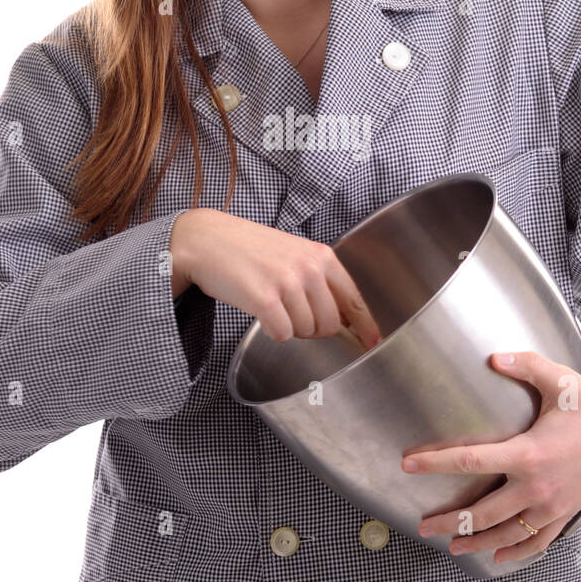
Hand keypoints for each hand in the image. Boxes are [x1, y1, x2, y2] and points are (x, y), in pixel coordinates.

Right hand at [169, 208, 382, 348]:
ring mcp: (287, 283)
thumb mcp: (294, 254)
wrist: (208, 240)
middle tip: (291, 313)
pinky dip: (272, 331)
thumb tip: (343, 318)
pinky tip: (261, 313)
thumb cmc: (250, 249)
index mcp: (322, 256)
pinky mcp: (265, 299)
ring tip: (272, 305)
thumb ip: (320, 280)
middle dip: (313, 329)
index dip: (366, 325)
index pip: (354, 299)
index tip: (372, 341)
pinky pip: (282, 334)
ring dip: (289, 327)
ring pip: (305, 331)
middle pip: (330, 324)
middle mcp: (309, 268)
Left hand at [401, 349, 580, 564]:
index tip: (408, 465)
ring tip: (451, 547)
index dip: (435, 463)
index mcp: (527, 453)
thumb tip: (492, 357)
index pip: (470, 460)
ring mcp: (551, 505)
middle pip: (481, 512)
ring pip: (506, 534)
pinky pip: (537, 541)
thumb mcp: (557, 380)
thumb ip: (522, 365)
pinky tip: (499, 557)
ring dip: (476, 543)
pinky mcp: (565, 513)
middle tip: (422, 525)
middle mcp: (535, 487)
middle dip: (449, 521)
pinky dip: (516, 551)